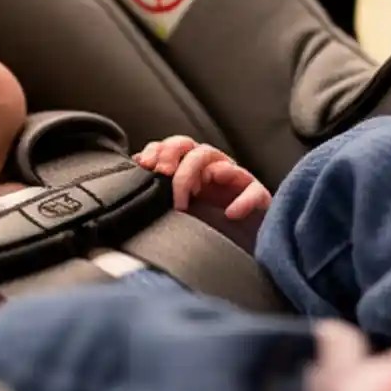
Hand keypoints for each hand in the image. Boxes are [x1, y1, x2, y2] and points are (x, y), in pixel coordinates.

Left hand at [133, 135, 271, 219]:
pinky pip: (252, 191)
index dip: (158, 151)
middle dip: (174, 156)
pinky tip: (230, 213)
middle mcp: (213, 167)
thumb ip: (157, 189)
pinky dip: (242, 201)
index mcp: (191, 166)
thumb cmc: (205, 222)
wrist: (240, 243)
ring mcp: (236, 179)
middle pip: (192, 148)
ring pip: (219, 162)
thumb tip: (133, 172)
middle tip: (163, 175)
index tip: (144, 164)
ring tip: (184, 200)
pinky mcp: (257, 195)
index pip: (173, 147)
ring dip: (197, 176)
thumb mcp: (176, 205)